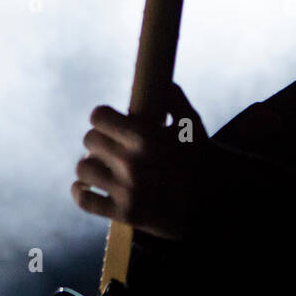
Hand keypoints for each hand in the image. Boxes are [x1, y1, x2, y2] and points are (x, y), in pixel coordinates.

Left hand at [72, 82, 207, 239]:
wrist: (214, 203)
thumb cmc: (202, 159)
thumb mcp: (192, 125)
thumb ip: (174, 99)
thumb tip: (160, 82)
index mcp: (145, 137)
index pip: (98, 116)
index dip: (103, 117)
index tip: (109, 122)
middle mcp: (131, 163)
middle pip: (89, 140)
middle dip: (100, 140)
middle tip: (111, 146)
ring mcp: (126, 190)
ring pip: (83, 168)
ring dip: (91, 165)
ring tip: (102, 167)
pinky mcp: (123, 214)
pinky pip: (84, 200)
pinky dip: (82, 192)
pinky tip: (88, 188)